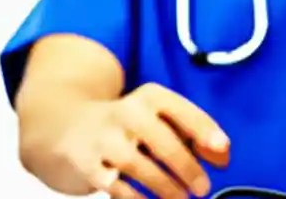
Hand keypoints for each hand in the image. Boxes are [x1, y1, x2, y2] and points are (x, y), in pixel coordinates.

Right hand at [57, 83, 230, 198]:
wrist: (62, 124)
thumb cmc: (125, 125)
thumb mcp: (155, 118)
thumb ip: (191, 133)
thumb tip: (223, 156)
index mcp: (148, 97)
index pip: (180, 109)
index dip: (203, 129)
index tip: (223, 149)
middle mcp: (125, 113)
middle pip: (162, 140)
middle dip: (187, 167)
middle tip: (204, 187)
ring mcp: (104, 139)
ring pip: (140, 166)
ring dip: (166, 187)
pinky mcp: (87, 165)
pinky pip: (118, 187)